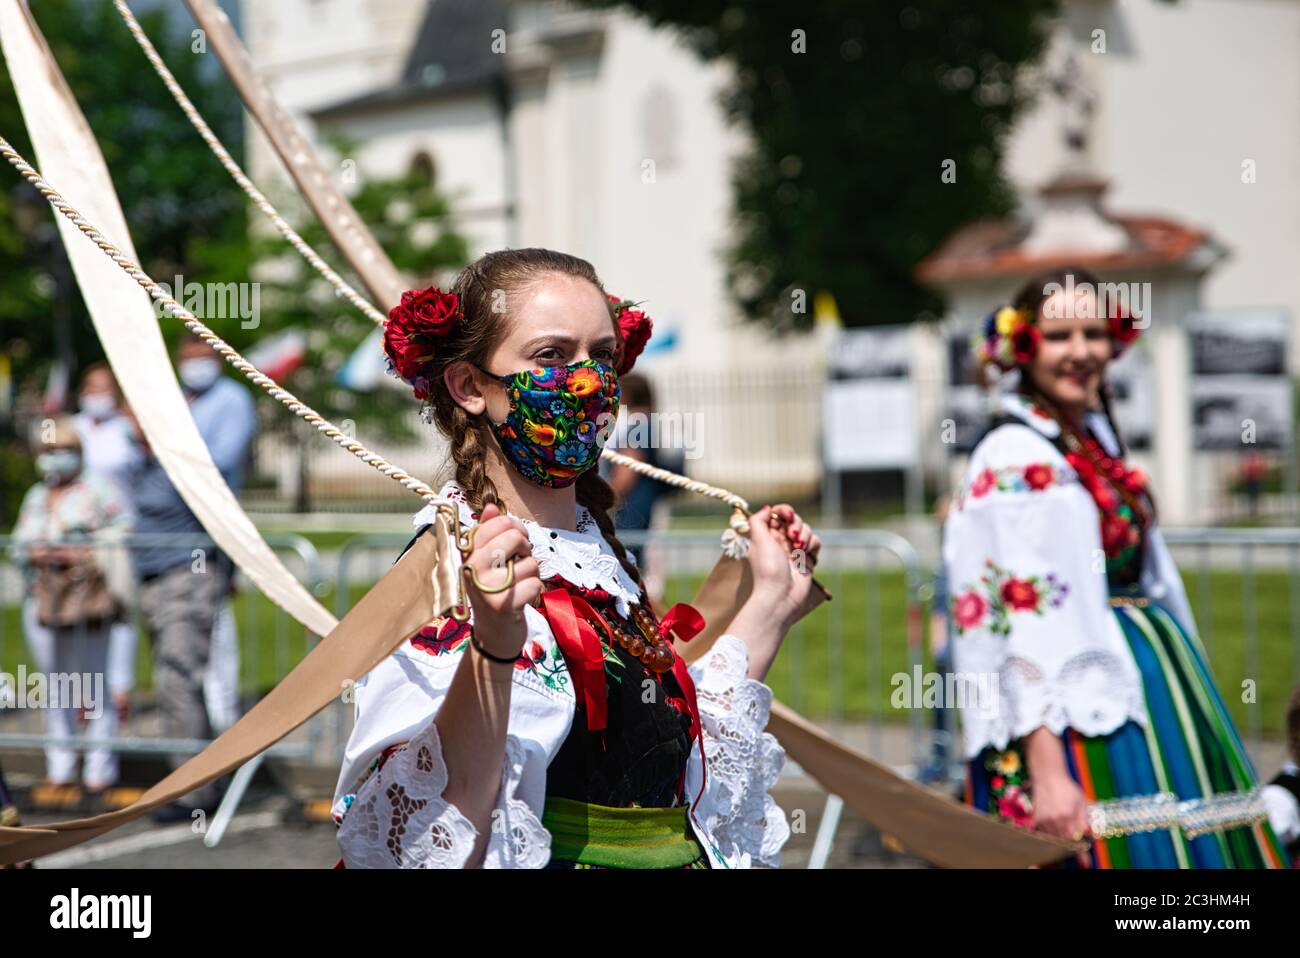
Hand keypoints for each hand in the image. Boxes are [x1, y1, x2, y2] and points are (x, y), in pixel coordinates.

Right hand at [462, 503, 541, 659]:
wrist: (493, 634)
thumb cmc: (493, 592)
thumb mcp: (487, 561)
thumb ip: (489, 532)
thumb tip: (491, 507)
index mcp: (467, 552)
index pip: (497, 522)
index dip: (514, 528)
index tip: (516, 543)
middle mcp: (472, 566)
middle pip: (515, 537)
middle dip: (526, 549)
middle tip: (519, 565)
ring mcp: (485, 586)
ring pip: (529, 562)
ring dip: (531, 574)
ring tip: (517, 586)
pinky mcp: (502, 604)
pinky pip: (534, 583)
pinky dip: (534, 591)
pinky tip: (521, 600)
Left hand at [745, 504, 820, 627]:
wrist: (781, 596)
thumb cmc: (768, 570)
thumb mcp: (758, 541)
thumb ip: (758, 520)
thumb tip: (767, 508)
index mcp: (766, 535)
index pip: (777, 514)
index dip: (784, 511)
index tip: (787, 515)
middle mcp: (780, 541)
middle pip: (794, 519)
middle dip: (796, 524)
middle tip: (792, 536)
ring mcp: (794, 549)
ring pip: (806, 530)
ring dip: (805, 535)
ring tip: (798, 548)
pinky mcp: (807, 558)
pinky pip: (815, 542)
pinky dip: (812, 545)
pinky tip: (805, 554)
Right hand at [1030, 769, 1092, 865]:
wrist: (1047, 775)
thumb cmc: (1067, 787)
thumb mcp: (1081, 801)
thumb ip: (1085, 819)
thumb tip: (1089, 834)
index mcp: (1068, 816)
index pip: (1075, 841)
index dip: (1081, 855)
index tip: (1085, 863)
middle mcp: (1055, 820)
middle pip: (1064, 843)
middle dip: (1070, 849)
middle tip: (1078, 854)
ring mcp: (1044, 820)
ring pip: (1053, 840)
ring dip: (1060, 844)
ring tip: (1064, 843)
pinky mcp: (1036, 819)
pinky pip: (1044, 834)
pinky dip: (1051, 838)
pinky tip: (1055, 835)